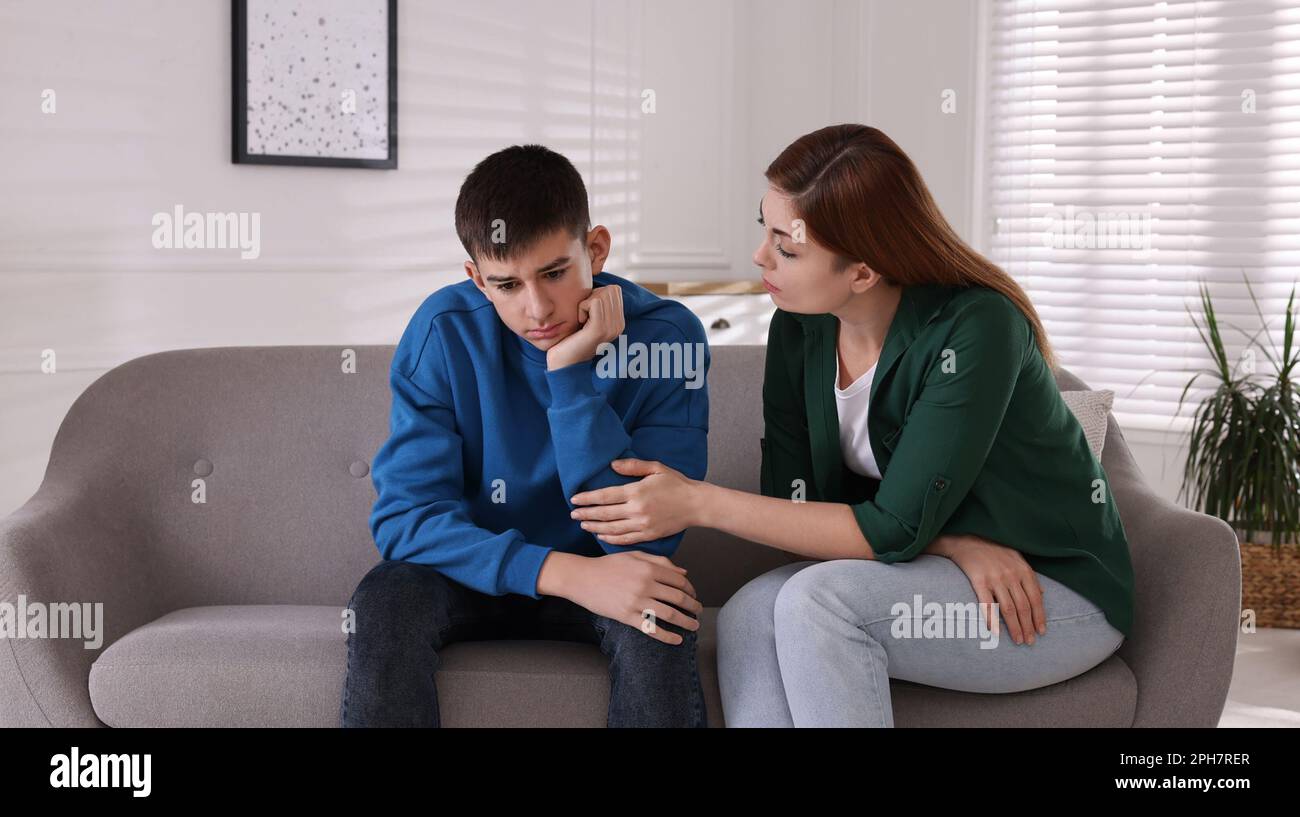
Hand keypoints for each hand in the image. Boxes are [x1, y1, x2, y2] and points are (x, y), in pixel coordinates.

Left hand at [545, 284, 624, 370]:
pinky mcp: (600, 329)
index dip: (597, 294)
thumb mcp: (588, 318)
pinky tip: (579, 323)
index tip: (587, 313)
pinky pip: (593, 301)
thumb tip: (596, 282)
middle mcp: (619, 325)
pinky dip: (582, 308)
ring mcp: (611, 327)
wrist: (564, 364)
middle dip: (592, 296)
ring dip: (585, 303)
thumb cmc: (570, 338)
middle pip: (610, 289)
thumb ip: (596, 303)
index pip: (614, 290)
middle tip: (584, 316)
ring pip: (602, 293)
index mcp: (618, 322)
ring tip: (582, 321)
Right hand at [547, 551, 702, 644]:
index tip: (694, 596)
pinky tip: (677, 640)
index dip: (691, 590)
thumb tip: (684, 573)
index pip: (679, 581)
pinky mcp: (627, 617)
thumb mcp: (634, 556)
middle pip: (679, 598)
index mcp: (649, 568)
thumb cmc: (608, 565)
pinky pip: (652, 629)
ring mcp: (636, 602)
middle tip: (699, 612)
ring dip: (686, 622)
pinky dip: (667, 636)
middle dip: (693, 607)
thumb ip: (660, 561)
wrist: (582, 578)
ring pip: (670, 615)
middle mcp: (646, 585)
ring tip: (694, 626)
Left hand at [570, 459, 699, 544]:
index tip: (574, 499)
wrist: (696, 505)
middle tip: (573, 514)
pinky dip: (610, 539)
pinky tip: (601, 535)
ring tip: (583, 525)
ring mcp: (642, 525)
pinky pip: (625, 539)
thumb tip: (612, 465)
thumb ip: (633, 466)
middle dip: (586, 514)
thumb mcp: (656, 468)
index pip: (605, 496)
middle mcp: (637, 510)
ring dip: (594, 527)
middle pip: (604, 514)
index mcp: (637, 492)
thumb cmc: (677, 484)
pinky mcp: (649, 535)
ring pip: (612, 529)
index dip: (587, 498)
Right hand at [926, 533, 1046, 644]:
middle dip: (1028, 626)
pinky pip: (987, 604)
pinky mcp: (979, 581)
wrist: (967, 541)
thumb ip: (1029, 576)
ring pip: (1008, 609)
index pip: (1036, 599)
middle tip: (1030, 642)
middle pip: (1023, 607)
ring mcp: (995, 579)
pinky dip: (992, 619)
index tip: (1041, 632)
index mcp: (1023, 570)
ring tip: (1018, 640)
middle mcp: (1011, 575)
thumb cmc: (994, 551)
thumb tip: (1042, 593)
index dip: (1039, 617)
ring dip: (1015, 627)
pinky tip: (995, 632)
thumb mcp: (1017, 559)